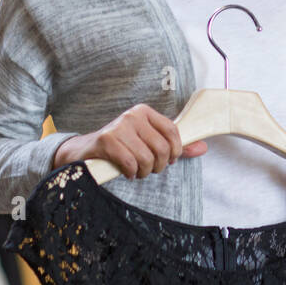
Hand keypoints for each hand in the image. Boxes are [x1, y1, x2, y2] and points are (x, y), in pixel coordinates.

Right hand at [53, 103, 207, 176]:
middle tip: (149, 169)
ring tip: (137, 171)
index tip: (170, 160)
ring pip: (146, 158)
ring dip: (144, 172)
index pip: (172, 131)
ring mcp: (118, 126)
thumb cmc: (120, 147)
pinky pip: (130, 163)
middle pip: (161, 148)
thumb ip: (175, 146)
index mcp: (144, 112)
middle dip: (158, 165)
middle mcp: (132, 115)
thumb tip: (203, 147)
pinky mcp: (106, 140)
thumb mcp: (147, 142)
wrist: (83, 151)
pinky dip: (131, 173)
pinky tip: (127, 172)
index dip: (176, 151)